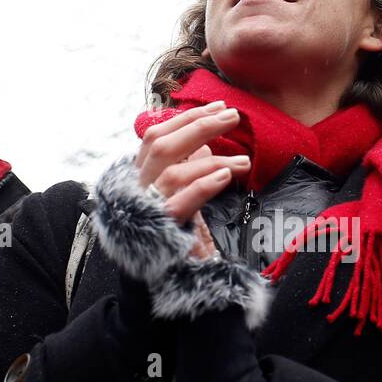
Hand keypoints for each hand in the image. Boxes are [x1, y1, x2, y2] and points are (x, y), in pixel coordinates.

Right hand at [136, 101, 249, 229]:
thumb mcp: (177, 193)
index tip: (218, 106)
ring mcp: (146, 208)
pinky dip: (203, 186)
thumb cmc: (168, 230)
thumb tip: (202, 143)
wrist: (156, 275)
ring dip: (213, 160)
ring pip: (175, 172)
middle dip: (200, 126)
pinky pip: (181, 202)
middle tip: (232, 116)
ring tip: (244, 162)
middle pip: (162, 145)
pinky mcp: (161, 229)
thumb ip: (185, 167)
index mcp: (138, 174)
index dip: (187, 118)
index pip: (157, 135)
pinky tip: (225, 177)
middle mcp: (137, 187)